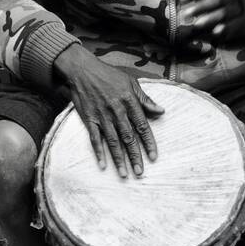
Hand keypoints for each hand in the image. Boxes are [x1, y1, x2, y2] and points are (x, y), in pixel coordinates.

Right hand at [53, 45, 163, 177]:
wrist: (83, 71)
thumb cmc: (109, 75)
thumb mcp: (131, 82)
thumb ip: (145, 99)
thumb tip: (161, 111)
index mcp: (130, 101)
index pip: (142, 126)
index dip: (149, 142)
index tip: (154, 156)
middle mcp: (117, 111)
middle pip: (128, 137)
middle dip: (135, 156)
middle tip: (140, 172)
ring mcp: (102, 116)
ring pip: (113, 141)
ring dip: (119, 159)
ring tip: (125, 174)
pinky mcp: (89, 119)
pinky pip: (95, 139)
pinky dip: (99, 152)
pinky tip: (103, 165)